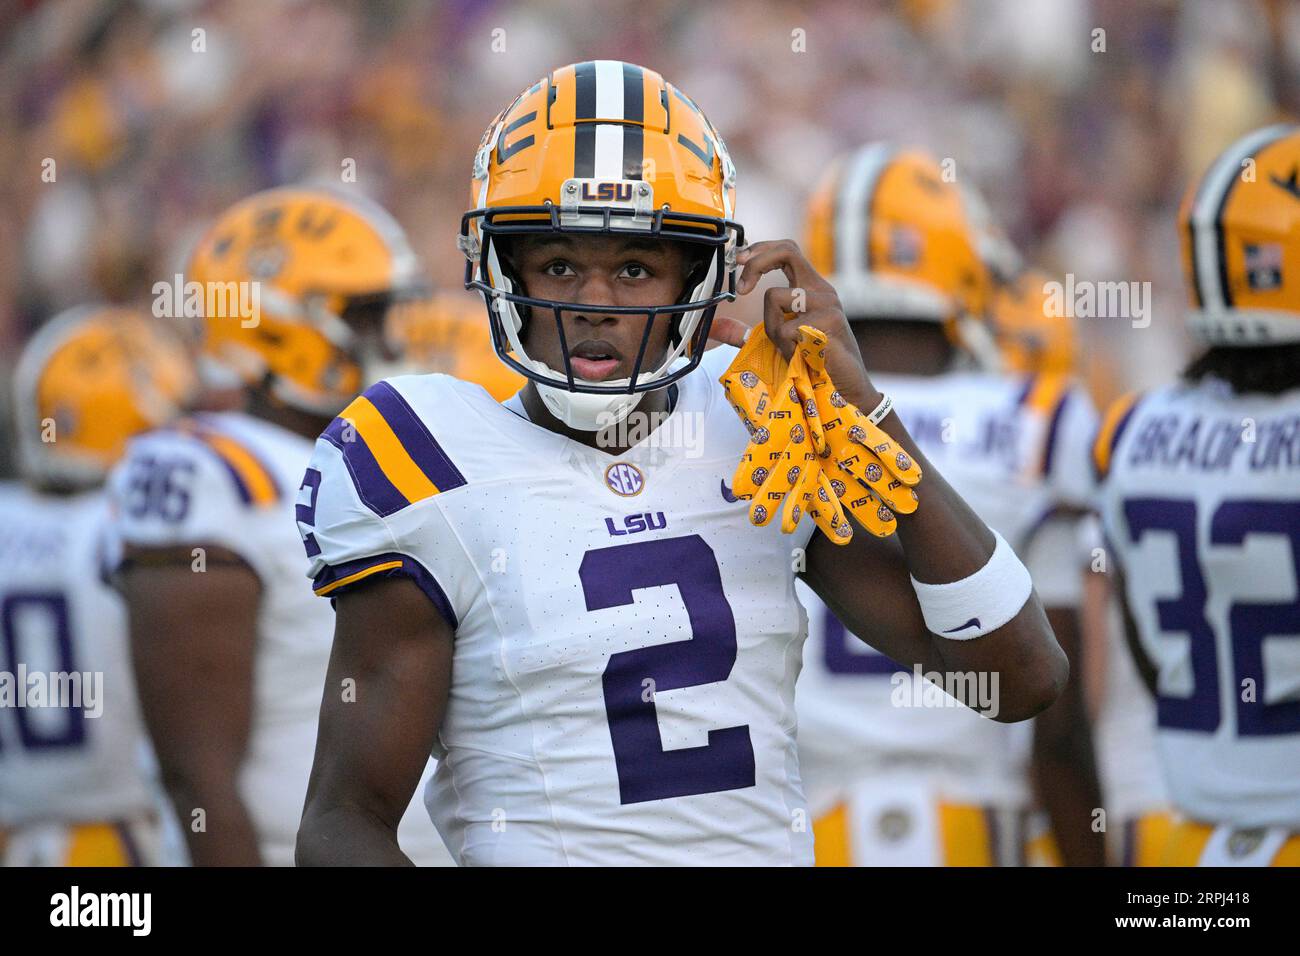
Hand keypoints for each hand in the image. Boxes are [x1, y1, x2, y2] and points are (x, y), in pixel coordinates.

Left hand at [712, 239, 881, 412]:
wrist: (846, 391)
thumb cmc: (812, 365)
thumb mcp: (773, 343)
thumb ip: (745, 332)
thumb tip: (714, 326)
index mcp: (809, 288)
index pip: (786, 250)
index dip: (760, 248)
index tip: (737, 260)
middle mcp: (820, 290)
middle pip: (786, 251)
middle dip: (756, 263)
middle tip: (741, 289)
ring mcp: (827, 303)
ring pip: (775, 297)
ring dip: (771, 328)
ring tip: (789, 350)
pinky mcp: (829, 321)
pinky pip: (786, 328)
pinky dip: (785, 348)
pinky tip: (801, 359)